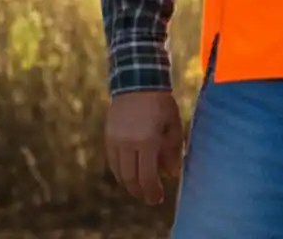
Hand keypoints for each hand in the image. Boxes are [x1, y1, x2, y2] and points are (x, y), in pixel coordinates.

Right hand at [105, 90, 183, 204]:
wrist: (137, 83)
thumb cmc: (161, 104)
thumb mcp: (174, 125)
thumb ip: (172, 151)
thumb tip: (171, 175)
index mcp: (147, 141)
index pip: (147, 177)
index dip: (152, 191)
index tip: (158, 199)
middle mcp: (128, 144)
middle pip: (131, 178)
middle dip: (141, 192)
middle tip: (150, 198)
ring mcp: (115, 141)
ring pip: (119, 172)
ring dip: (130, 184)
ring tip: (141, 188)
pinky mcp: (108, 137)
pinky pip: (113, 162)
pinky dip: (121, 172)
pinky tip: (130, 174)